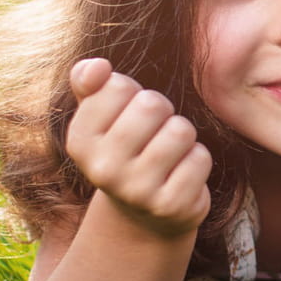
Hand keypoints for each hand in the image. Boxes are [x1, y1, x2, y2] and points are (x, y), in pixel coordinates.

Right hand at [64, 58, 211, 237]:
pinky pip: (200, 158)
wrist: (143, 214)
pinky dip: (197, 160)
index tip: (129, 114)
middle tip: (156, 132)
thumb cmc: (125, 149)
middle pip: (152, 105)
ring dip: (183, 135)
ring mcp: (136, 190)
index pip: (118, 86)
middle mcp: (102, 168)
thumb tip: (97, 66)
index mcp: (79, 140)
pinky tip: (181, 174)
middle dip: (163, 111)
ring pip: (180, 130)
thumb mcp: (99, 117)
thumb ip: (89, 84)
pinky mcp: (170, 205)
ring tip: (169, 153)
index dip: (134, 93)